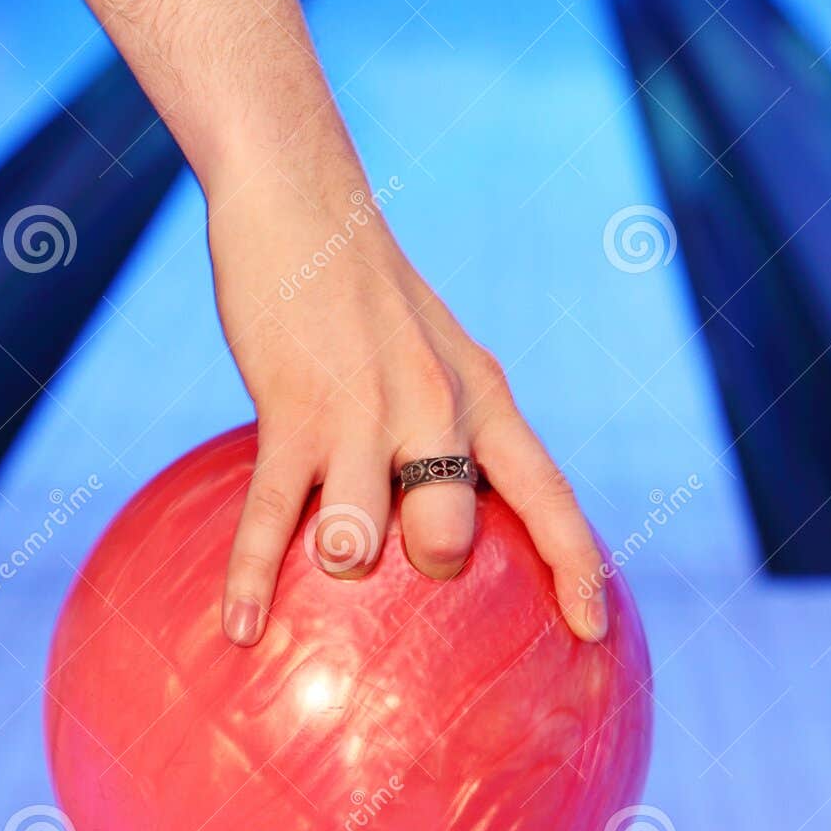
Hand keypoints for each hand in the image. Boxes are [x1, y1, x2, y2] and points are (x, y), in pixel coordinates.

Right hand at [207, 151, 607, 646]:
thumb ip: (453, 428)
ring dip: (342, 559)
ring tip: (329, 553)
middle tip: (397, 551)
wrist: (302, 199)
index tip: (591, 631)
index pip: (548, 495)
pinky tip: (239, 627)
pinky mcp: (293, 408)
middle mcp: (436, 408)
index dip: (577, 568)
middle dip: (427, 565)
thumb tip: (446, 522)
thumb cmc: (366, 292)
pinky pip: (273, 516)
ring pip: (362, 538)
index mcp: (483, 397)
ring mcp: (363, 411)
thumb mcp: (438, 352)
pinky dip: (251, 578)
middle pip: (448, 536)